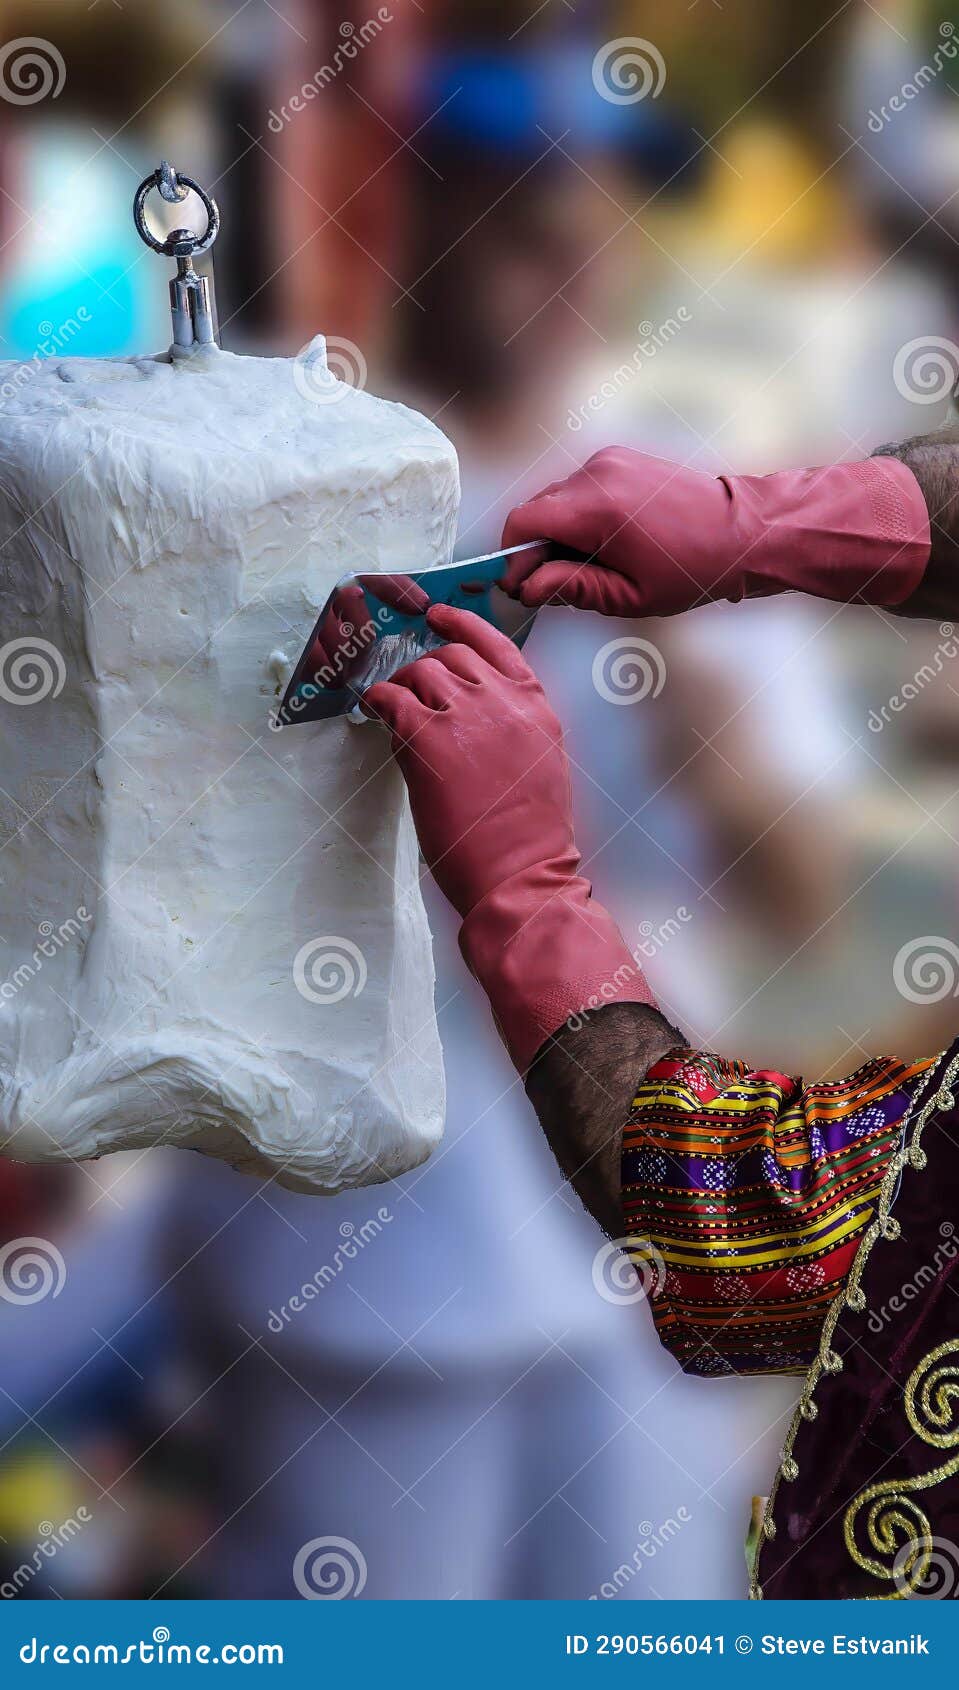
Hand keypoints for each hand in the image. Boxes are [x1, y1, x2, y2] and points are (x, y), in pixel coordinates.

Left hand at [363, 605, 654, 1072]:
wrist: (522, 875)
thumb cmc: (530, 837)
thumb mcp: (539, 764)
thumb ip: (514, 727)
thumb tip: (473, 715)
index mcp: (536, 706)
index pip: (497, 644)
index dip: (463, 626)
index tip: (440, 616)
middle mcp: (503, 701)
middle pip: (451, 658)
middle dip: (425, 671)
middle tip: (409, 691)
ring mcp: (465, 715)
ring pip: (419, 674)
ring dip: (401, 690)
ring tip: (392, 711)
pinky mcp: (427, 738)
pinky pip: (390, 699)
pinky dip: (377, 702)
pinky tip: (374, 713)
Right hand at [501, 446, 929, 615]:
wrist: (744, 530)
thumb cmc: (693, 568)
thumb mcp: (627, 596)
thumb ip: (569, 588)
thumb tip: (526, 587)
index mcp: (596, 508)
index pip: (520, 522)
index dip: (511, 557)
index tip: (520, 584)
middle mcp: (596, 473)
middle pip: (535, 510)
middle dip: (537, 548)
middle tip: (559, 583)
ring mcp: (607, 460)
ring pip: (556, 500)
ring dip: (560, 532)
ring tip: (596, 562)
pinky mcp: (617, 458)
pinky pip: (578, 488)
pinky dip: (580, 515)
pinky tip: (610, 539)